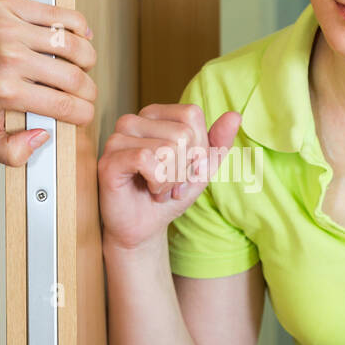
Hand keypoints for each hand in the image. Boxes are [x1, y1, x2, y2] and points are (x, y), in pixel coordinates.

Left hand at [0, 0, 97, 165]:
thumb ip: (12, 153)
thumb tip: (42, 136)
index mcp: (3, 91)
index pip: (65, 106)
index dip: (84, 114)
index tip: (83, 112)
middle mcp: (6, 58)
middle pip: (74, 77)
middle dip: (88, 90)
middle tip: (84, 92)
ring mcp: (8, 28)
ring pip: (73, 45)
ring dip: (87, 59)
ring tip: (81, 66)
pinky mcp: (9, 6)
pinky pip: (62, 15)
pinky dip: (78, 29)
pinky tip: (74, 39)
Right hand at [98, 103, 241, 251]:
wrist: (143, 228)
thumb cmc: (169, 195)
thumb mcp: (202, 168)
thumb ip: (219, 142)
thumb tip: (235, 115)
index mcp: (153, 115)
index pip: (191, 115)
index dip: (197, 148)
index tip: (183, 169)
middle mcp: (132, 120)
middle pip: (183, 133)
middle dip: (185, 167)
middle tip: (169, 183)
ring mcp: (116, 138)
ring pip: (168, 147)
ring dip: (172, 179)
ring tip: (159, 187)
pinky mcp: (109, 160)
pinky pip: (147, 160)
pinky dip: (159, 182)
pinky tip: (150, 189)